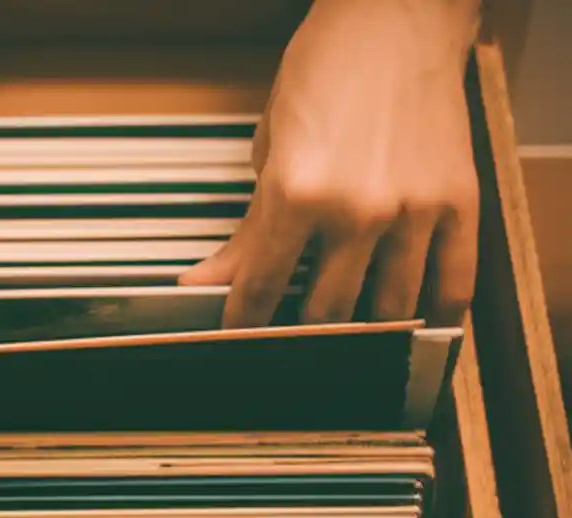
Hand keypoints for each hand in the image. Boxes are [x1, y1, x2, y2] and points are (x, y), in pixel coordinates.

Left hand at [180, 0, 480, 327]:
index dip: (243, 322)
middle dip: (301, 331)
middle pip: (324, 312)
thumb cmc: (326, 73)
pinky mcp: (459, 204)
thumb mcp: (268, 148)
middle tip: (290, 335)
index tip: (239, 335)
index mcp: (296, 193)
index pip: (261, 287)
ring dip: (362, 329)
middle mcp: (356, 210)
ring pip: (386, 310)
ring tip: (345, 331)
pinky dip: (431, 316)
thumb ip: (246, 226)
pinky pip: (452, 285)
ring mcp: (412, 211)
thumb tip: (211, 280)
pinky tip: (412, 325)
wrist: (395, 22)